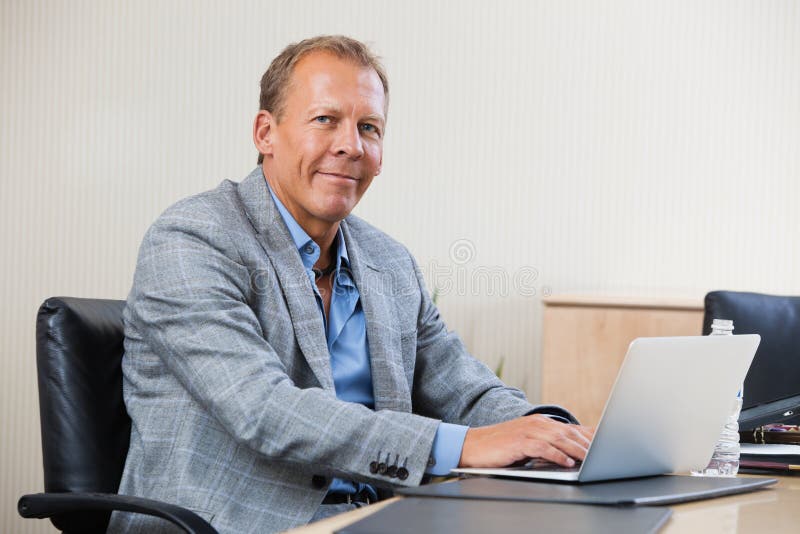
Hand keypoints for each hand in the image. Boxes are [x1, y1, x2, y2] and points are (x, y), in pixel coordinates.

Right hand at [459, 414, 594, 467]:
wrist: (473, 444)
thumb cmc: (501, 446)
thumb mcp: (527, 442)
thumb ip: (548, 444)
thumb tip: (571, 454)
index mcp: (540, 423)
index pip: (571, 429)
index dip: (590, 436)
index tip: (608, 443)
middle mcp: (537, 424)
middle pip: (569, 433)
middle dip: (589, 444)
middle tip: (604, 455)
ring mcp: (528, 431)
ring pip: (560, 439)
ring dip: (577, 450)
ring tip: (591, 459)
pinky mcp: (519, 442)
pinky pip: (543, 448)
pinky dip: (557, 456)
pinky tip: (567, 463)